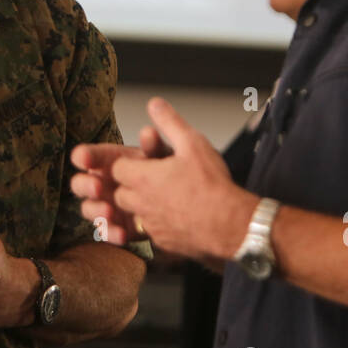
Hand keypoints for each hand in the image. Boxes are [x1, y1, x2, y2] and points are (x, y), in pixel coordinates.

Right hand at [70, 125, 170, 244]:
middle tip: (97, 188)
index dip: (84, 156)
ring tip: (110, 212)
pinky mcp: (118, 227)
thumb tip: (149, 133)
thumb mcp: (165, 156)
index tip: (84, 158)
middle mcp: (105, 183)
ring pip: (90, 209)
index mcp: (112, 162)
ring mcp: (108, 206)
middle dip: (85, 185)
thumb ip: (155, 146)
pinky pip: (108, 232)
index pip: (90, 156)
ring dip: (96, 211)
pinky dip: (112, 234)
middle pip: (81, 184)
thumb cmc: (172, 171)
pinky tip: (122, 235)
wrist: (187, 202)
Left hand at [95, 97, 257, 262]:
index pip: (117, 169)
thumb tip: (155, 104)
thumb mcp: (193, 142)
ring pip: (133, 216)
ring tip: (164, 199)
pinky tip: (175, 218)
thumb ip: (170, 122)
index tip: (142, 163)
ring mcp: (151, 225)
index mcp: (143, 178)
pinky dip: (157, 226)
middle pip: (120, 194)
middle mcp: (141, 203)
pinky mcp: (163, 243)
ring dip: (142, 207)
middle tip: (151, 180)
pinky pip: (150, 234)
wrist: (230, 224)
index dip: (128, 164)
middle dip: (130, 187)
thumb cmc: (212, 185)